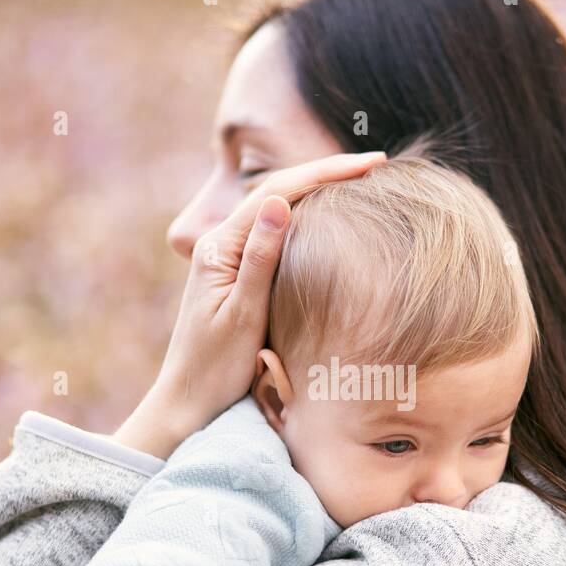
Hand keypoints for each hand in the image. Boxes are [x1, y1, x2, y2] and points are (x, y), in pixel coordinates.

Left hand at [113, 152, 387, 457]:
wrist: (187, 403)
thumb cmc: (215, 369)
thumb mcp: (243, 315)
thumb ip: (261, 258)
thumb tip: (278, 202)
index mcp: (221, 247)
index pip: (279, 193)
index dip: (326, 173)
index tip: (372, 163)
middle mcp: (222, 244)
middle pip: (279, 191)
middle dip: (327, 173)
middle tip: (377, 162)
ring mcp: (228, 258)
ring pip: (278, 208)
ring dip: (318, 189)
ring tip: (361, 178)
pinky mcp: (237, 275)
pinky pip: (275, 234)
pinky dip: (306, 217)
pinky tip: (329, 215)